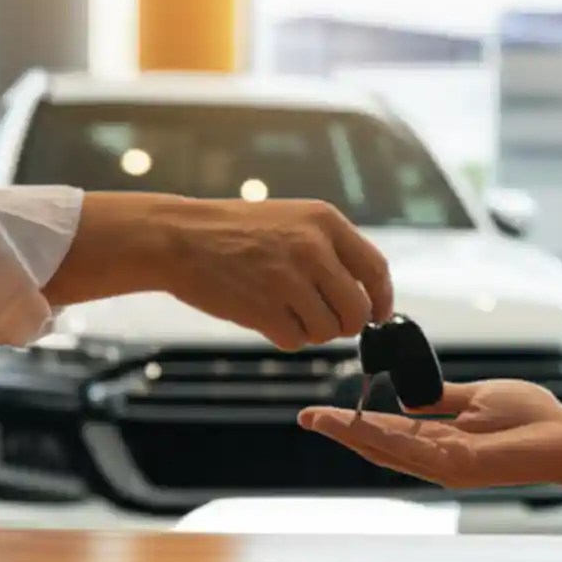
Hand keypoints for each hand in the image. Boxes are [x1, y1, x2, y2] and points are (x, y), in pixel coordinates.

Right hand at [158, 197, 392, 349]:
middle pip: (358, 311)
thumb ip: (331, 251)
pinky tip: (265, 315)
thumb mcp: (292, 221)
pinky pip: (296, 341)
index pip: (376, 269)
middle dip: (345, 324)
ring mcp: (289, 280)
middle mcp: (312, 248)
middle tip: (325, 319)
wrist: (179, 238)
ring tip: (286, 310)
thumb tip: (369, 296)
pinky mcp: (265, 310)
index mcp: (324, 221)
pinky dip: (285, 336)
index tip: (377, 314)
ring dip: (311, 330)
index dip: (382, 299)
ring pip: (328, 331)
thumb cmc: (237, 232)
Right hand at [298, 379, 561, 489]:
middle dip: (342, 430)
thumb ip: (443, 399)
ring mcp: (446, 465)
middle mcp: (436, 458)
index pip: (388, 430)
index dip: (355, 421)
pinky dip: (385, 436)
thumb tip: (413, 395)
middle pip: (378, 445)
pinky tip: (360, 425)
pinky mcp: (460, 466)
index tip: (324, 411)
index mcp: (440, 440)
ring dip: (352, 434)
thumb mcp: (478, 397)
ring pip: (388, 450)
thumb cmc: (532, 418)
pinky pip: (414, 449)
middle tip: (306, 417)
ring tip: (321, 420)